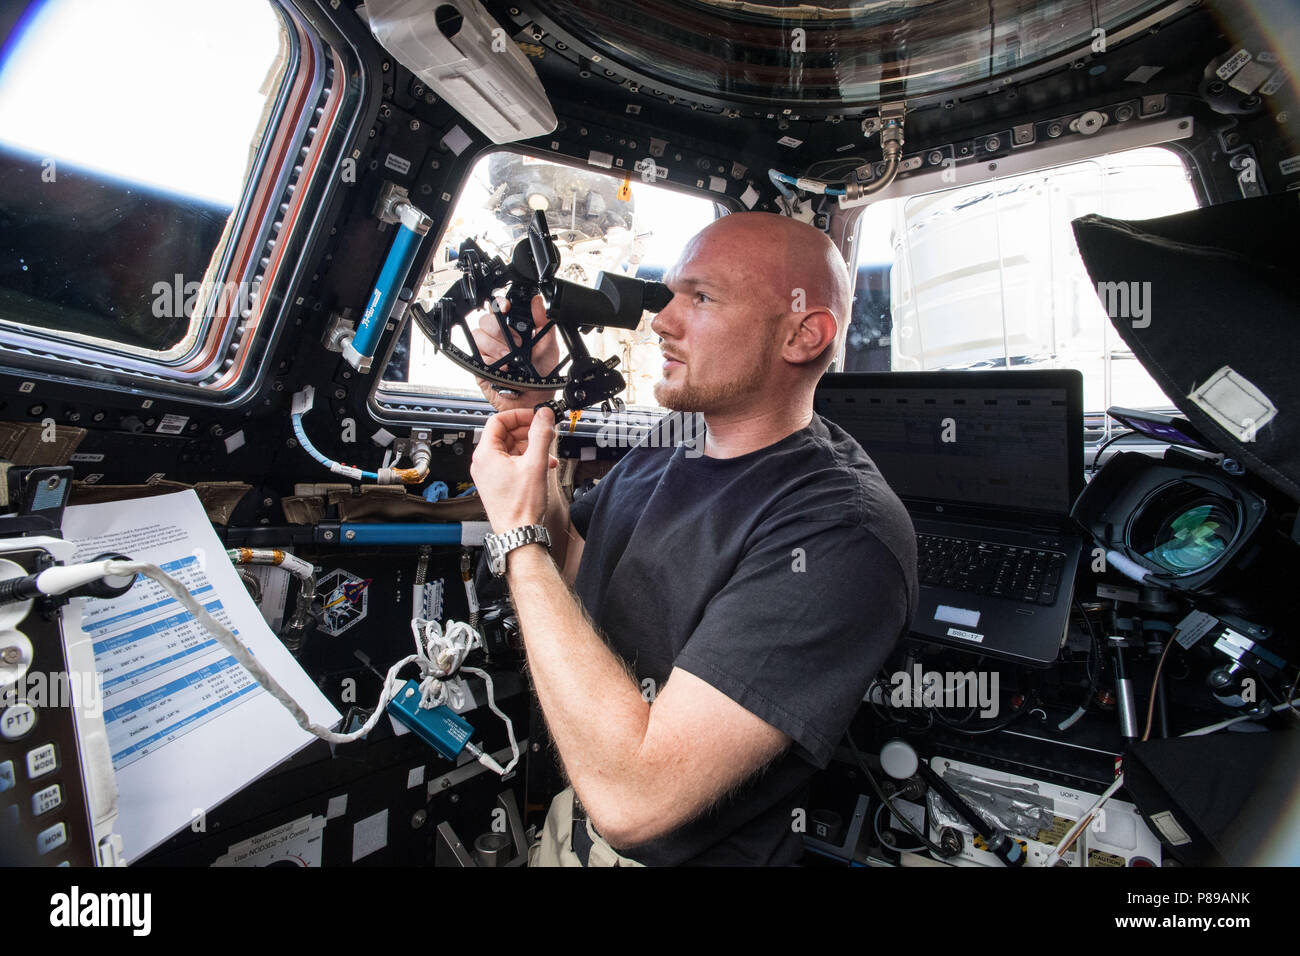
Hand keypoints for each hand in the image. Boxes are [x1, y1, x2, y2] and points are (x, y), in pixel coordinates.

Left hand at [470, 406, 557, 533]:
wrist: (519, 532)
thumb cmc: (521, 506)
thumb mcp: (536, 463)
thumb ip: (541, 434)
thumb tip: (544, 415)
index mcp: (485, 454)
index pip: (498, 421)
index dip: (519, 416)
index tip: (535, 417)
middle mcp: (483, 462)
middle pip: (505, 434)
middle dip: (528, 432)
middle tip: (545, 432)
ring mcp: (489, 473)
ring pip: (511, 449)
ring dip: (531, 447)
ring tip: (548, 453)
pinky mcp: (497, 482)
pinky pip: (511, 462)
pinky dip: (527, 459)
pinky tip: (543, 465)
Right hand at [471, 294, 559, 413]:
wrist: (534, 399)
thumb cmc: (542, 375)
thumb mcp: (548, 345)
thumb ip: (543, 322)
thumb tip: (538, 301)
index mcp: (513, 329)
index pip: (498, 308)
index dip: (499, 304)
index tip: (507, 307)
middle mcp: (497, 338)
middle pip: (485, 320)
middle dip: (500, 330)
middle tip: (516, 344)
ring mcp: (487, 351)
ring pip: (478, 335)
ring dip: (496, 347)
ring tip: (511, 359)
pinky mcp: (479, 365)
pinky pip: (476, 354)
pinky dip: (490, 360)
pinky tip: (503, 368)